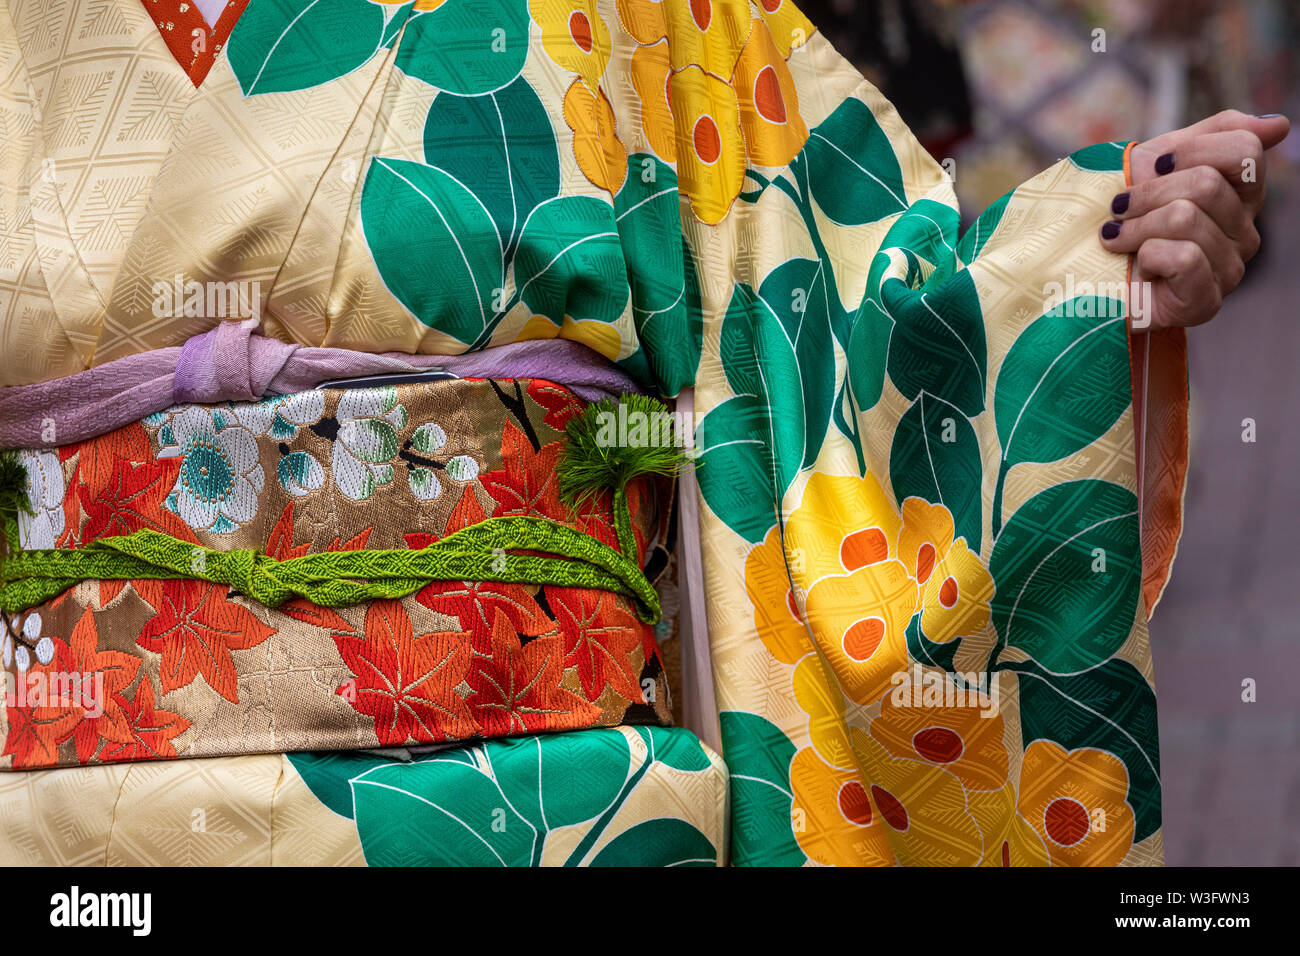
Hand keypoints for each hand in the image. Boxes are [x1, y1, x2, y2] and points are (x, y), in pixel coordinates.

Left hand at [1099, 110, 1289, 329]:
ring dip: (1136, 227)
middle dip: (1149, 193)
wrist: (1071, 267)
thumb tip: (1280, 125)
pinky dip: (1146, 256)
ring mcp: (1228, 271)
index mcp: (1239, 197)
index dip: (1187, 150)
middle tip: (1122, 210)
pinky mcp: (1204, 303)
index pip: (1244, 150)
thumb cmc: (1114, 216)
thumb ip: (1216, 135)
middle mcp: (1243, 234)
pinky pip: (1186, 258)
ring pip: (1187, 218)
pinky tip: (1136, 268)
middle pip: (1208, 184)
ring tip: (1120, 241)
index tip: (1150, 168)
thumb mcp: (1157, 161)